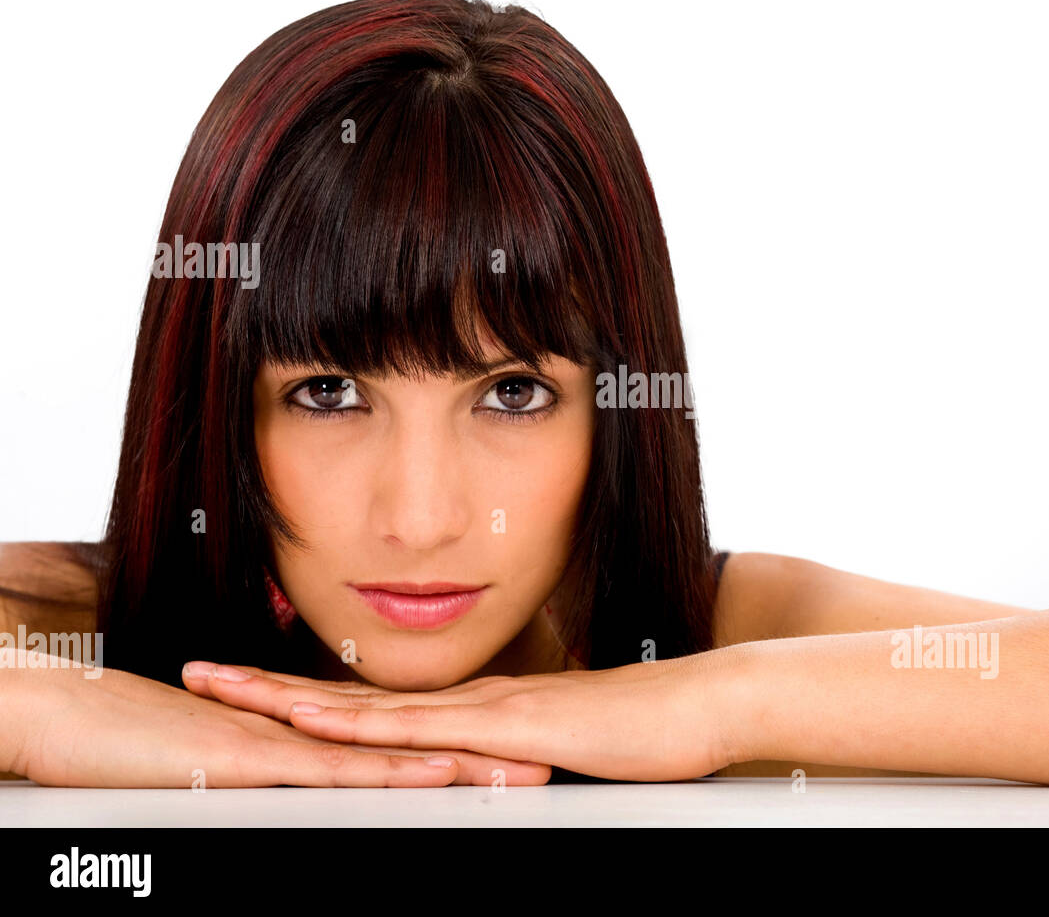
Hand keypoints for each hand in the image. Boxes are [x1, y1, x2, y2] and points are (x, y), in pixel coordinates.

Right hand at [6, 654, 549, 786]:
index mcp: (305, 737)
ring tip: (521, 776)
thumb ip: (273, 762)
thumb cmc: (131, 740)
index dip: (453, 748)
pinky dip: (384, 768)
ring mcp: (285, 744)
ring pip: (389, 754)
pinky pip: (331, 767)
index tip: (510, 758)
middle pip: (407, 744)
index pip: (391, 742)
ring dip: (457, 764)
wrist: (63, 710)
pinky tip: (430, 772)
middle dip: (479, 757)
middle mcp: (308, 735)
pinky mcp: (253, 761)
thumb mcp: (222, 759)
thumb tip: (308, 770)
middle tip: (547, 766)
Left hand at [183, 645, 755, 781]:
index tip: (246, 687)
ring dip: (292, 700)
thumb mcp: (562, 748)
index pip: (372, 703)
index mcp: (473, 707)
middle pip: (349, 696)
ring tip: (226, 691)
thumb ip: (515, 756)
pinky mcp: (507, 729)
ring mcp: (483, 710)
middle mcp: (465, 700)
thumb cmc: (642, 731)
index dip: (305, 694)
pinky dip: (361, 728)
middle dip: (267, 687)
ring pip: (368, 707)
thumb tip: (486, 772)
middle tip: (198, 673)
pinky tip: (316, 722)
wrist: (698, 707)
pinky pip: (421, 731)